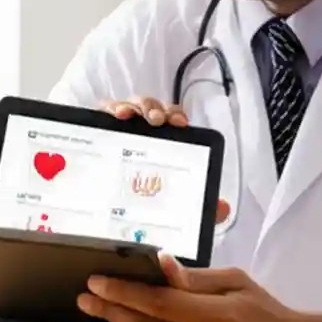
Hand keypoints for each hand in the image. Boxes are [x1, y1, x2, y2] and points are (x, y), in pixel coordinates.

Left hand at [76, 255, 321, 321]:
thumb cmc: (265, 312)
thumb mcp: (235, 282)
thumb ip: (194, 277)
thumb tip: (159, 263)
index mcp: (219, 316)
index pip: (158, 303)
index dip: (122, 292)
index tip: (96, 283)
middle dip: (110, 311)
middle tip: (87, 299)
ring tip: (109, 318)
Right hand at [100, 96, 229, 224]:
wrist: (110, 215)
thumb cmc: (143, 202)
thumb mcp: (172, 206)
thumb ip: (198, 207)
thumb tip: (222, 208)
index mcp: (162, 141)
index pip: (171, 118)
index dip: (176, 116)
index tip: (180, 124)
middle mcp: (142, 131)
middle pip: (150, 108)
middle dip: (155, 109)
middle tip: (156, 122)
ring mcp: (120, 128)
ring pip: (129, 106)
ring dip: (134, 108)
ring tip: (131, 116)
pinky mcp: (100, 130)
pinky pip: (105, 112)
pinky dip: (111, 108)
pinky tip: (116, 116)